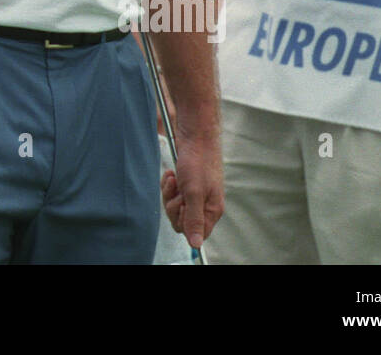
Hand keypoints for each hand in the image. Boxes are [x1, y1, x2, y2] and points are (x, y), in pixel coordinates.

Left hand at [161, 131, 223, 248]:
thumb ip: (194, 219)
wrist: (195, 136)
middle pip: (181, 220)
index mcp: (212, 209)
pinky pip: (171, 192)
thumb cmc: (198, 162)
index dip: (184, 222)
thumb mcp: (194, 193)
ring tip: (174, 178)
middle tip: (178, 191)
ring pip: (174, 205)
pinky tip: (171, 173)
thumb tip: (196, 245)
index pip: (196, 232)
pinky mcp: (185, 183)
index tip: (183, 206)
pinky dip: (168, 184)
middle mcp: (204, 203)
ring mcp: (194, 193)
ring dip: (169, 193)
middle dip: (174, 206)